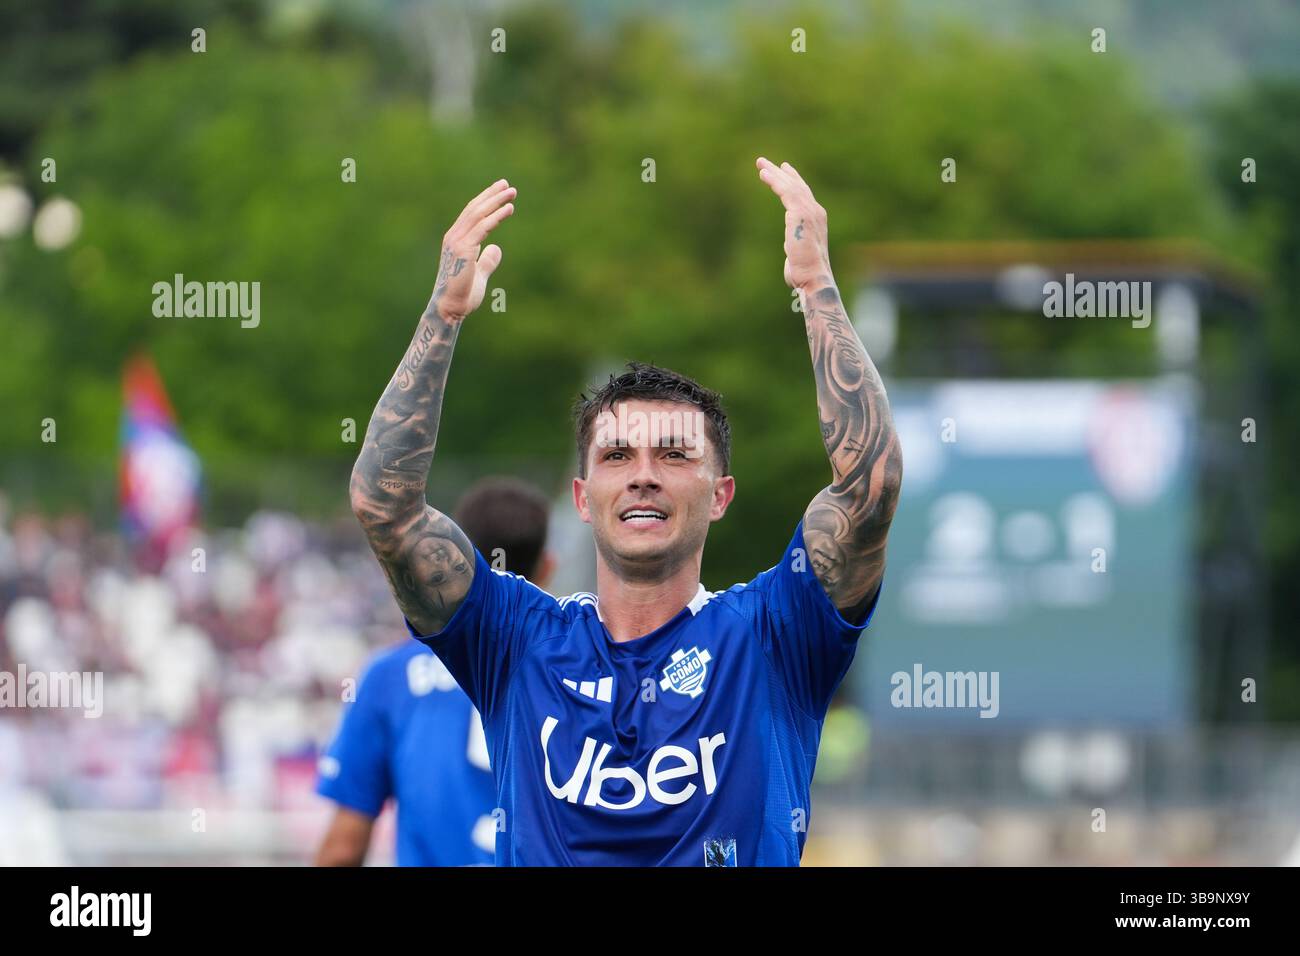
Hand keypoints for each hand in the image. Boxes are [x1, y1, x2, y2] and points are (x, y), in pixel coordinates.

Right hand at [428, 178, 515, 321]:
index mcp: (456, 240)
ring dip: (496, 201)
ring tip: (512, 192)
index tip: (500, 192)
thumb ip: (487, 261)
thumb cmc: (463, 295)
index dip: (485, 201)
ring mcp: (457, 241)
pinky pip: (483, 227)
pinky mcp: (464, 249)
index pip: (471, 214)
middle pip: (474, 209)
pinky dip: (497, 216)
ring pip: (479, 214)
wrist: (451, 308)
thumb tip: (496, 249)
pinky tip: (509, 209)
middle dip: (491, 195)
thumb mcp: (479, 274)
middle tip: (507, 185)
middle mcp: (454, 237)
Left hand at [755, 157, 832, 293]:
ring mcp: (809, 211)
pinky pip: (785, 191)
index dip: (793, 181)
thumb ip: (794, 249)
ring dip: (774, 173)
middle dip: (781, 173)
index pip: (804, 195)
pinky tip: (764, 175)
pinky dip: (774, 181)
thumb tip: (789, 251)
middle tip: (765, 163)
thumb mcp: (798, 257)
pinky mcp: (800, 213)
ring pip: (790, 186)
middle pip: (797, 186)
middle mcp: (815, 212)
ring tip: (760, 164)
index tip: (784, 171)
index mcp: (816, 221)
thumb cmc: (805, 274)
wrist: (813, 276)